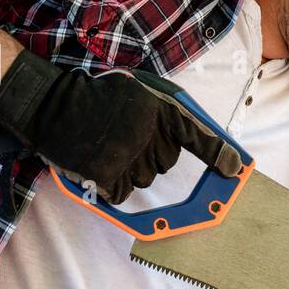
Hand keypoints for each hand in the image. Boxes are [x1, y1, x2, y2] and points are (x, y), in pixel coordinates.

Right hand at [0, 49, 242, 203]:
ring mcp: (125, 153)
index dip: (218, 154)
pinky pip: (122, 193)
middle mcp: (146, 129)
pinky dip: (110, 184)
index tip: (236, 171)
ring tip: (107, 145)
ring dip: (129, 169)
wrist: (52, 106)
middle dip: (149, 155)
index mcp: (157, 106)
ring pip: (144, 179)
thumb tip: (207, 150)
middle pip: (165, 164)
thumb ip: (172, 117)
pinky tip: (98, 162)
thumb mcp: (141, 95)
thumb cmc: (98, 100)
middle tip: (124, 136)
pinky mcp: (105, 173)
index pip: (198, 134)